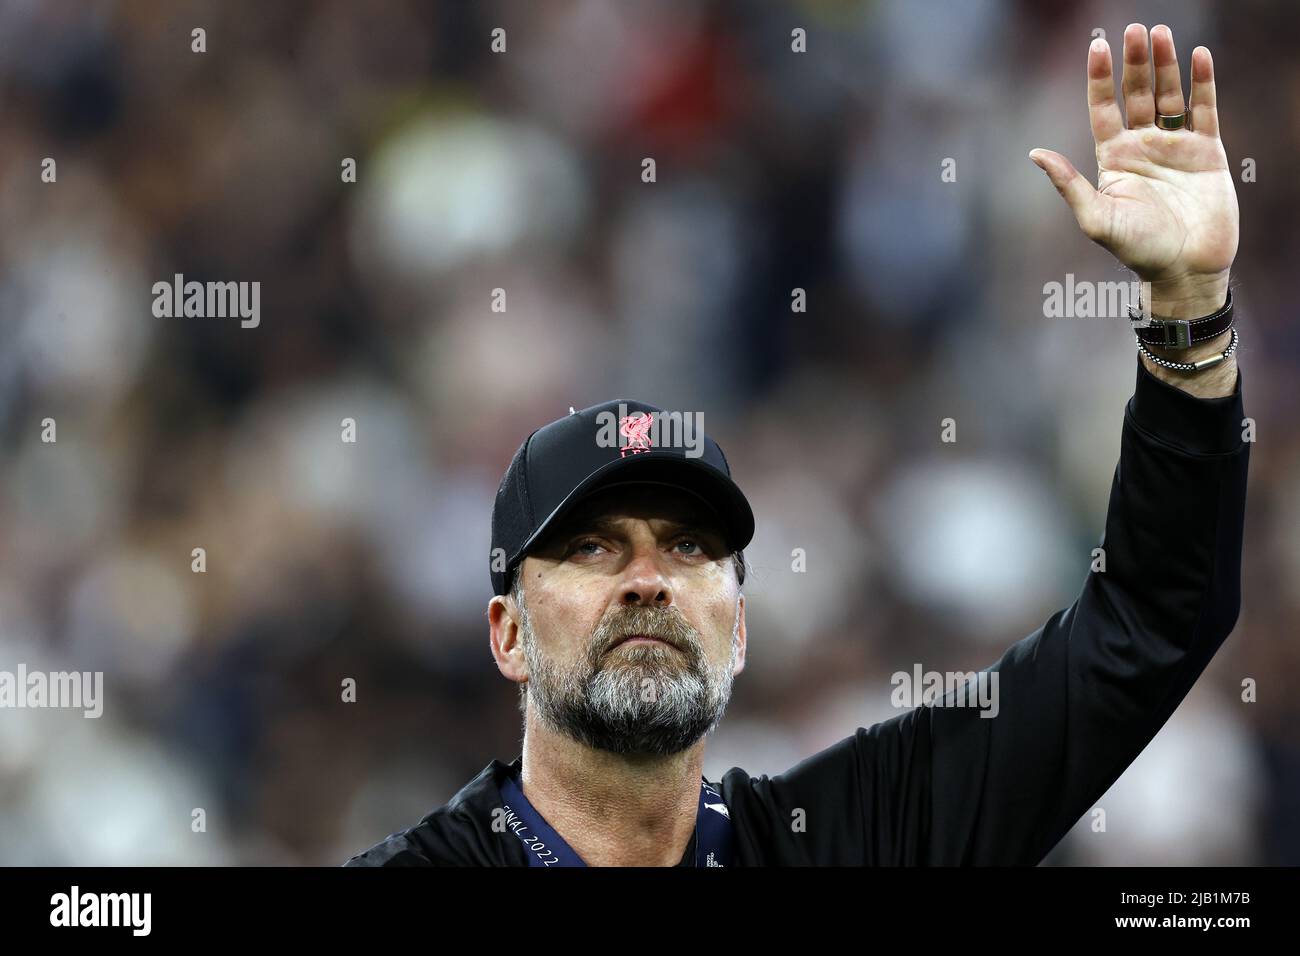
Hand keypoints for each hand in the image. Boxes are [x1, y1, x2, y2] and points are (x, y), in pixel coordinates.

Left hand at [1030, 23, 1238, 319]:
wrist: (1185, 268)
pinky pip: (1204, 108)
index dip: (1100, 78)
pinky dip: (1202, 82)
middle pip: (1136, 94)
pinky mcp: (1207, 151)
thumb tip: (1034, 153)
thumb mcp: (1096, 218)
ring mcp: (1175, 146)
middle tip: (1135, 28)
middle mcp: (1142, 147)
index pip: (1104, 108)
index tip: (1097, 46)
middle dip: (1135, 62)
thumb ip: (1068, 184)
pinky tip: (1198, 57)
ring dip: (1165, 65)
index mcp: (1113, 159)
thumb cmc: (1137, 250)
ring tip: (1160, 33)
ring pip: (1169, 95)